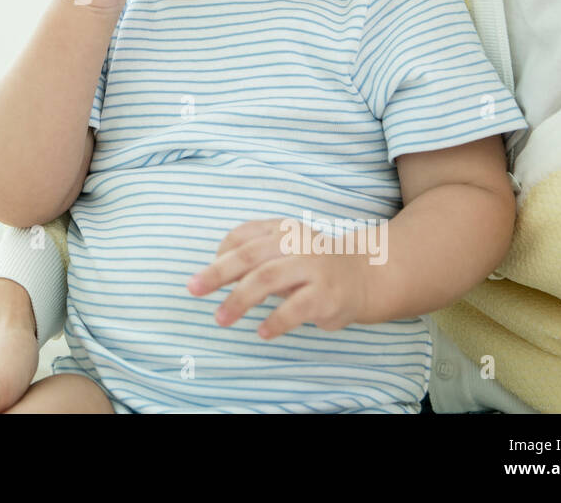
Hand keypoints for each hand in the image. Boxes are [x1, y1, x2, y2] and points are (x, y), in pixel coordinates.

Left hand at [186, 218, 378, 339]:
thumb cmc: (312, 264)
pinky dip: (275, 321)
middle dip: (217, 273)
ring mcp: (313, 267)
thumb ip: (252, 257)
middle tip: (193, 289)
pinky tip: (262, 332)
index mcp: (281, 228)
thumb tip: (211, 273)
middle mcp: (296, 242)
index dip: (220, 254)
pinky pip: (295, 308)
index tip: (205, 276)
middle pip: (249, 255)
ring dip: (239, 300)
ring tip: (221, 318)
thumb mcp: (283, 249)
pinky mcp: (326, 294)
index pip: (242, 236)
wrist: (366, 275)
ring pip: (267, 279)